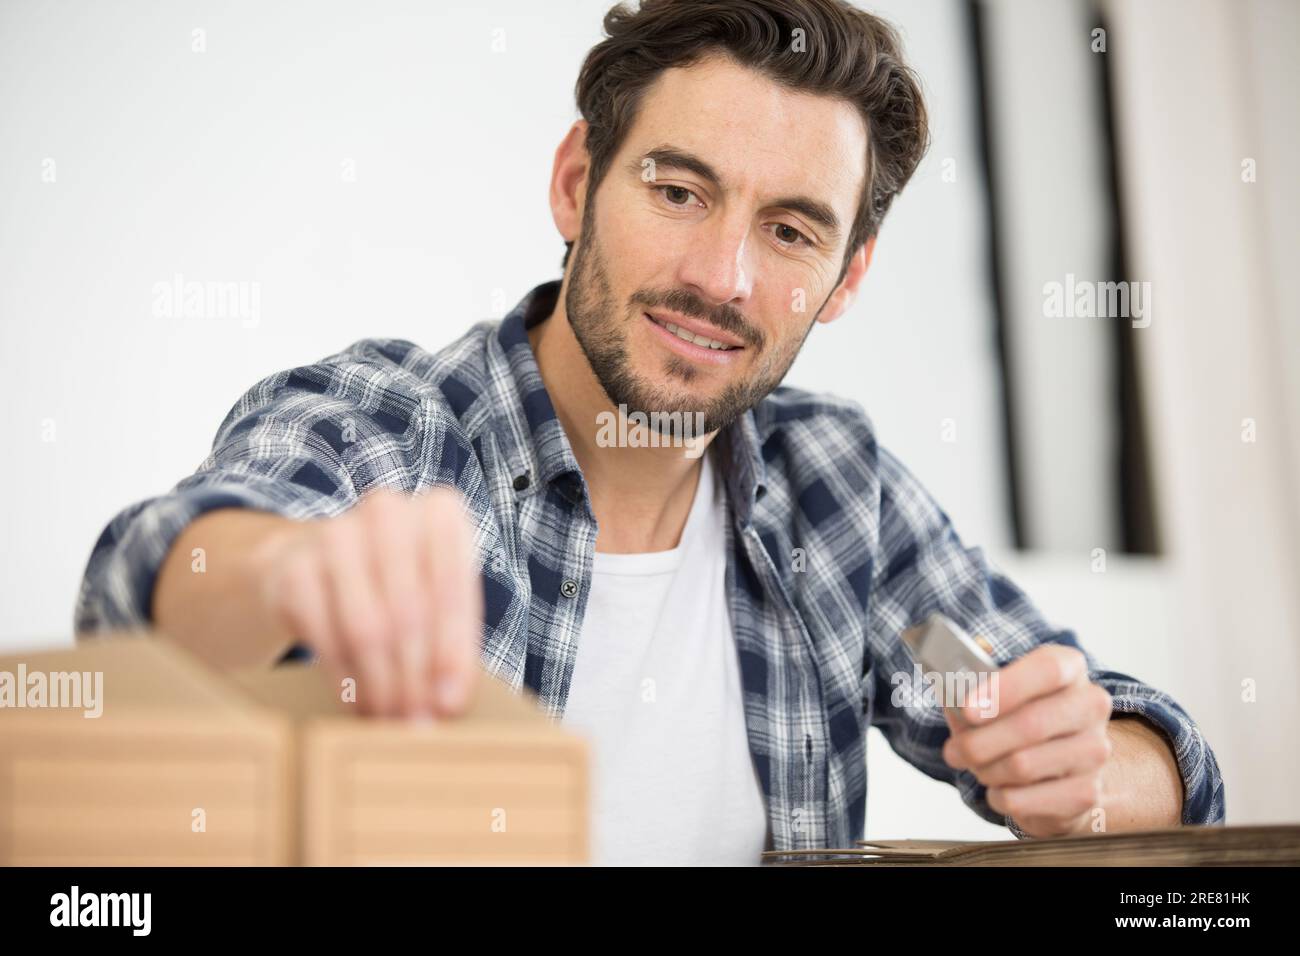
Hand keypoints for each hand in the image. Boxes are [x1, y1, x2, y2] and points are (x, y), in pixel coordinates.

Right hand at [248, 486, 482, 719]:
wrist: (312, 559)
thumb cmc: (397, 583)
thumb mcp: (437, 595)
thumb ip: (452, 642)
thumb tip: (447, 705)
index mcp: (439, 511)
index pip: (453, 589)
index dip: (454, 652)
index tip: (451, 703)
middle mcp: (388, 511)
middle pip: (409, 613)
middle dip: (415, 678)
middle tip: (418, 721)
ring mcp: (335, 533)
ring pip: (367, 628)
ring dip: (381, 685)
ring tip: (391, 719)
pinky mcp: (292, 567)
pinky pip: (324, 637)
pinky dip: (345, 679)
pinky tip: (358, 704)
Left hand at [940, 644, 1112, 837]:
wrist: (1066, 764)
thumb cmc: (1022, 716)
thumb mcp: (999, 690)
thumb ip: (973, 685)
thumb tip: (951, 695)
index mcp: (1069, 668)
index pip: (1047, 670)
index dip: (1005, 688)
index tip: (968, 708)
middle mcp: (1090, 705)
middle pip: (1031, 723)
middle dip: (979, 741)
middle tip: (954, 751)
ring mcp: (1095, 750)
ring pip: (1022, 765)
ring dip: (985, 770)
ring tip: (977, 767)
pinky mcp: (1087, 792)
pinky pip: (1025, 799)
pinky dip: (999, 797)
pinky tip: (999, 789)